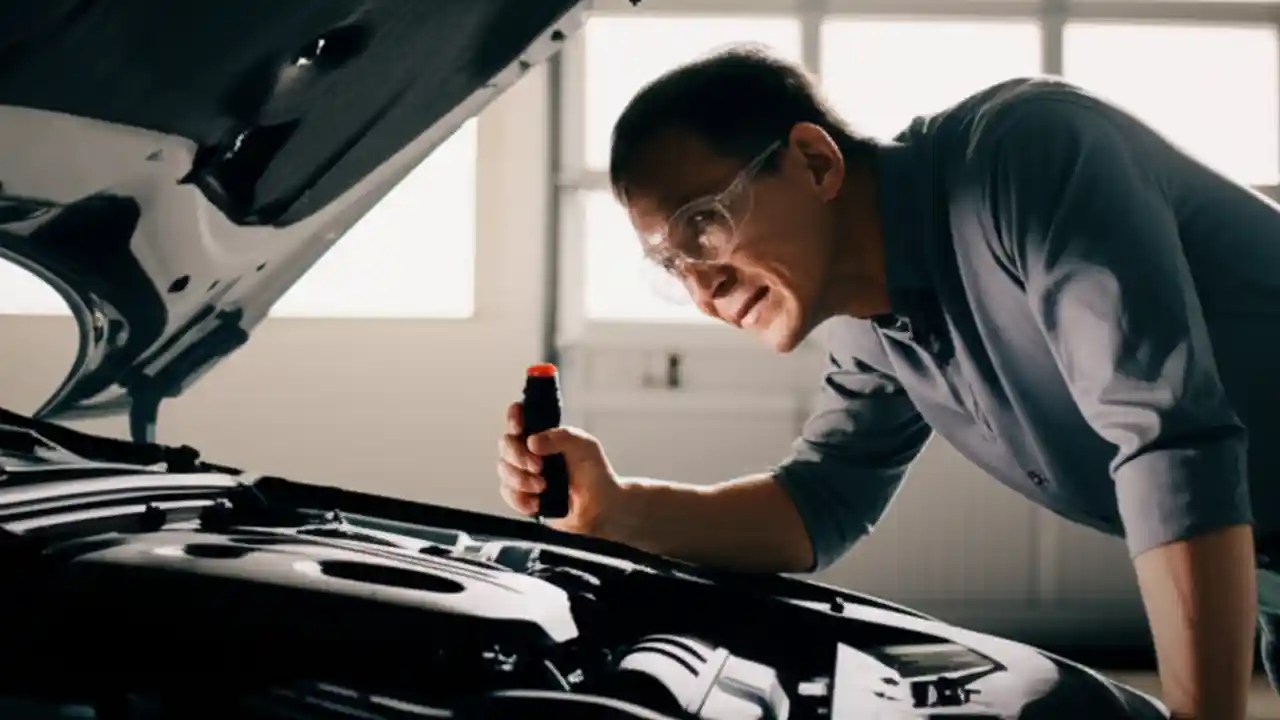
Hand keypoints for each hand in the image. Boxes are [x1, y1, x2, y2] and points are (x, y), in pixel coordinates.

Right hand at [497, 402, 629, 539]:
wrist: (602, 505)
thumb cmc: (594, 471)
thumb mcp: (584, 446)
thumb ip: (561, 437)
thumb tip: (531, 442)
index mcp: (543, 436)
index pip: (520, 421)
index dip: (513, 419)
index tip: (518, 426)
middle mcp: (529, 453)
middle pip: (506, 446)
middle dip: (518, 456)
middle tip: (539, 466)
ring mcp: (524, 474)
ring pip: (504, 471)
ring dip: (521, 479)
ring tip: (543, 486)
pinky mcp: (524, 497)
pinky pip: (509, 495)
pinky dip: (519, 499)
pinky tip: (536, 503)